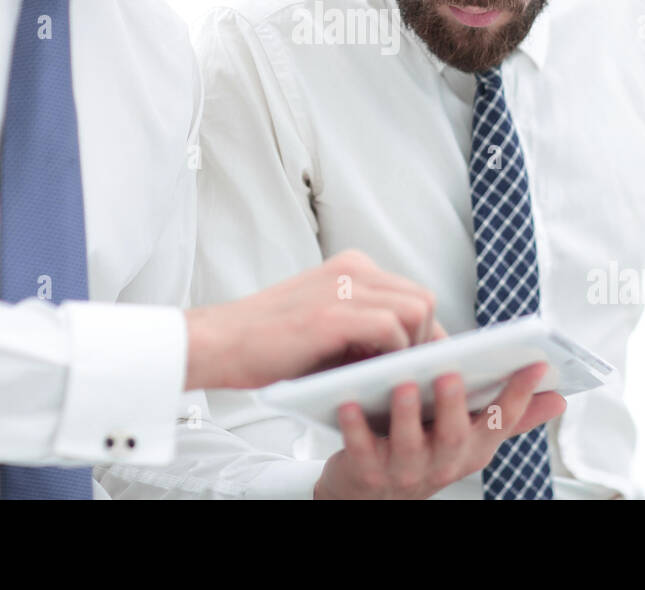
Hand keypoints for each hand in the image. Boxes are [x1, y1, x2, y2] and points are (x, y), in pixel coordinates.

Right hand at [183, 249, 444, 390]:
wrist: (221, 343)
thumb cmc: (272, 345)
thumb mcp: (329, 326)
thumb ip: (367, 330)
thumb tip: (416, 356)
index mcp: (352, 268)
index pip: (413, 294)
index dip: (423, 334)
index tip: (418, 365)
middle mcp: (352, 270)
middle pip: (422, 300)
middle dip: (423, 341)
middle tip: (402, 374)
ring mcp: (342, 288)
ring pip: (415, 310)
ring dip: (410, 348)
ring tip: (388, 376)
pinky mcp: (330, 313)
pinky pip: (390, 328)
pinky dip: (391, 355)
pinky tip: (371, 375)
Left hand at [312, 362, 565, 499]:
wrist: (371, 494)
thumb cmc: (424, 453)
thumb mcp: (472, 437)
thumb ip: (512, 416)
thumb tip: (558, 398)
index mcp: (472, 447)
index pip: (502, 422)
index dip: (519, 396)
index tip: (534, 365)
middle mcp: (443, 462)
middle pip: (455, 435)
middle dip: (455, 405)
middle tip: (451, 373)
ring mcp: (406, 470)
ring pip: (409, 444)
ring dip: (407, 414)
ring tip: (404, 384)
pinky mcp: (368, 472)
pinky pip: (361, 449)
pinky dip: (355, 427)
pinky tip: (349, 404)